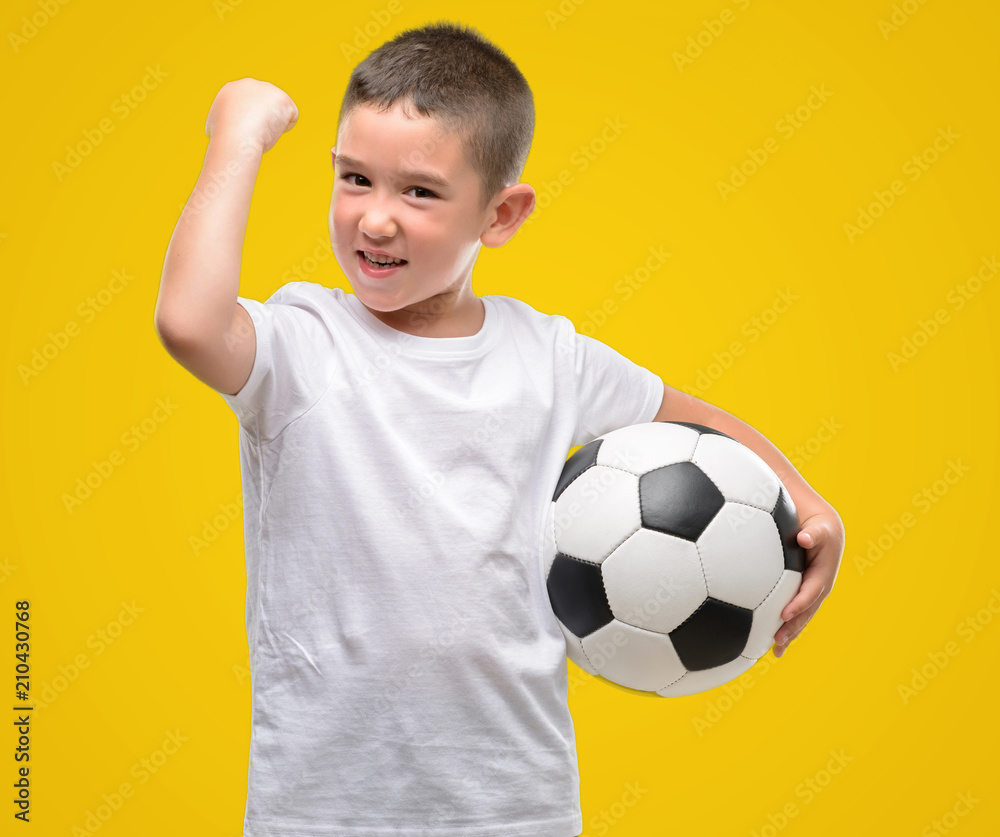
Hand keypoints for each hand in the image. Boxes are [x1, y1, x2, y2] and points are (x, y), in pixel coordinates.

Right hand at [205, 77, 298, 154]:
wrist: (236, 136)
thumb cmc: (226, 139)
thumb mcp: (217, 127)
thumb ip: (228, 121)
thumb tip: (233, 124)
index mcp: (231, 89)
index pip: (249, 105)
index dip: (249, 121)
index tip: (244, 131)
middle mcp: (249, 83)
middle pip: (265, 106)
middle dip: (263, 120)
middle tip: (254, 133)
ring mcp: (267, 88)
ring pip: (278, 111)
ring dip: (273, 126)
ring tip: (260, 132)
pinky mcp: (283, 98)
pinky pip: (291, 117)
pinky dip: (284, 128)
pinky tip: (272, 130)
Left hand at [773, 504, 844, 656]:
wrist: (825, 530)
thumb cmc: (818, 527)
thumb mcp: (819, 528)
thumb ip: (813, 534)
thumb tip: (805, 538)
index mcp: (823, 574)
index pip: (810, 592)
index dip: (799, 604)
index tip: (784, 614)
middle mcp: (819, 587)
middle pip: (806, 611)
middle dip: (793, 627)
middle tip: (777, 641)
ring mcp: (811, 593)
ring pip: (801, 617)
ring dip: (790, 633)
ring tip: (775, 651)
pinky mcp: (802, 594)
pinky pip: (794, 613)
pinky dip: (786, 627)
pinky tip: (770, 643)